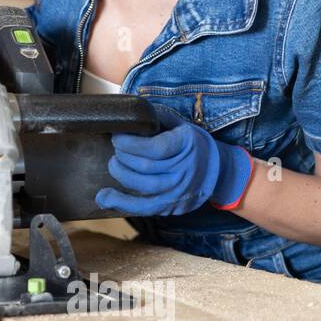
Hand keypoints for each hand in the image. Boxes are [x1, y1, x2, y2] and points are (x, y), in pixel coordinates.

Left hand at [95, 105, 253, 215]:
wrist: (217, 170)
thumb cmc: (191, 143)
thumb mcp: (180, 124)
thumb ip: (156, 117)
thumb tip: (128, 111)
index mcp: (186, 145)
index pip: (156, 148)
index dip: (131, 143)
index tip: (117, 137)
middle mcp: (184, 170)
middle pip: (145, 167)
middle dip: (123, 156)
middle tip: (116, 148)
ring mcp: (178, 191)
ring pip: (143, 187)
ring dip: (121, 174)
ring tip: (114, 164)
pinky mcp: (171, 206)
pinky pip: (144, 208)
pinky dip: (121, 204)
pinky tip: (104, 197)